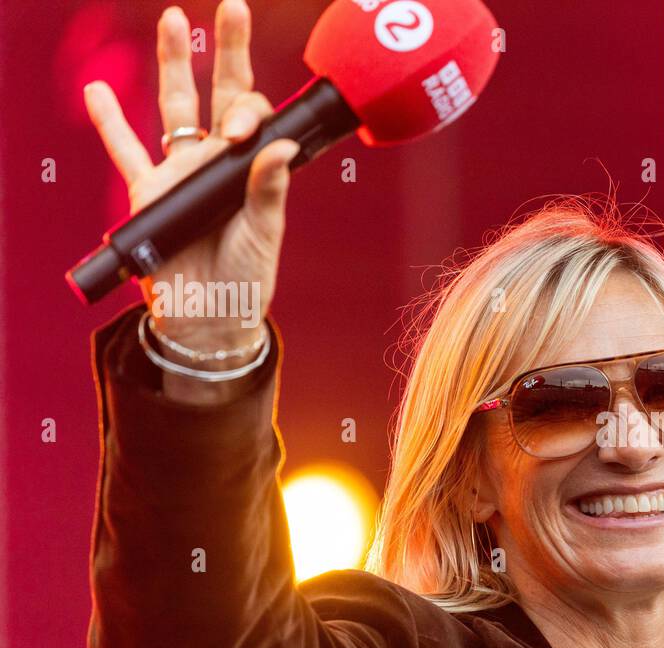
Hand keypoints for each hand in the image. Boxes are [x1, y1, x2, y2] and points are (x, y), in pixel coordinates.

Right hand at [83, 0, 296, 356]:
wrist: (210, 314)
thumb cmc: (247, 276)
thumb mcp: (264, 232)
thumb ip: (268, 189)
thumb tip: (280, 145)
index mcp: (252, 166)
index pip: (253, 118)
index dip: (248, 112)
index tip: (240, 130)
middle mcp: (217, 160)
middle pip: (219, 94)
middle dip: (225, 51)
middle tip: (231, 5)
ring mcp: (181, 171)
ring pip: (174, 109)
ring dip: (173, 65)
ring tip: (173, 19)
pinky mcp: (150, 191)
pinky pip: (126, 151)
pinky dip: (110, 123)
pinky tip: (98, 90)